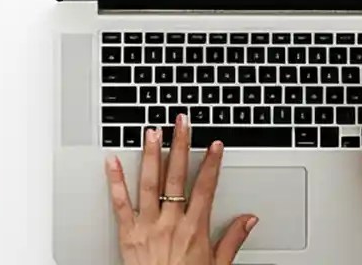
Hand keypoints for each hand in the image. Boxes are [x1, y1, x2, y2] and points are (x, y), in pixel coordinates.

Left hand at [104, 115, 257, 264]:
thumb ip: (232, 239)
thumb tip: (249, 220)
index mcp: (194, 229)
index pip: (206, 188)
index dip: (211, 163)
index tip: (214, 144)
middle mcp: (171, 223)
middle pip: (177, 177)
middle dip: (180, 146)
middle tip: (181, 122)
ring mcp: (148, 226)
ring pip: (149, 184)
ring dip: (151, 155)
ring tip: (151, 132)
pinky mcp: (127, 234)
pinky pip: (120, 204)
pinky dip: (115, 181)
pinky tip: (112, 161)